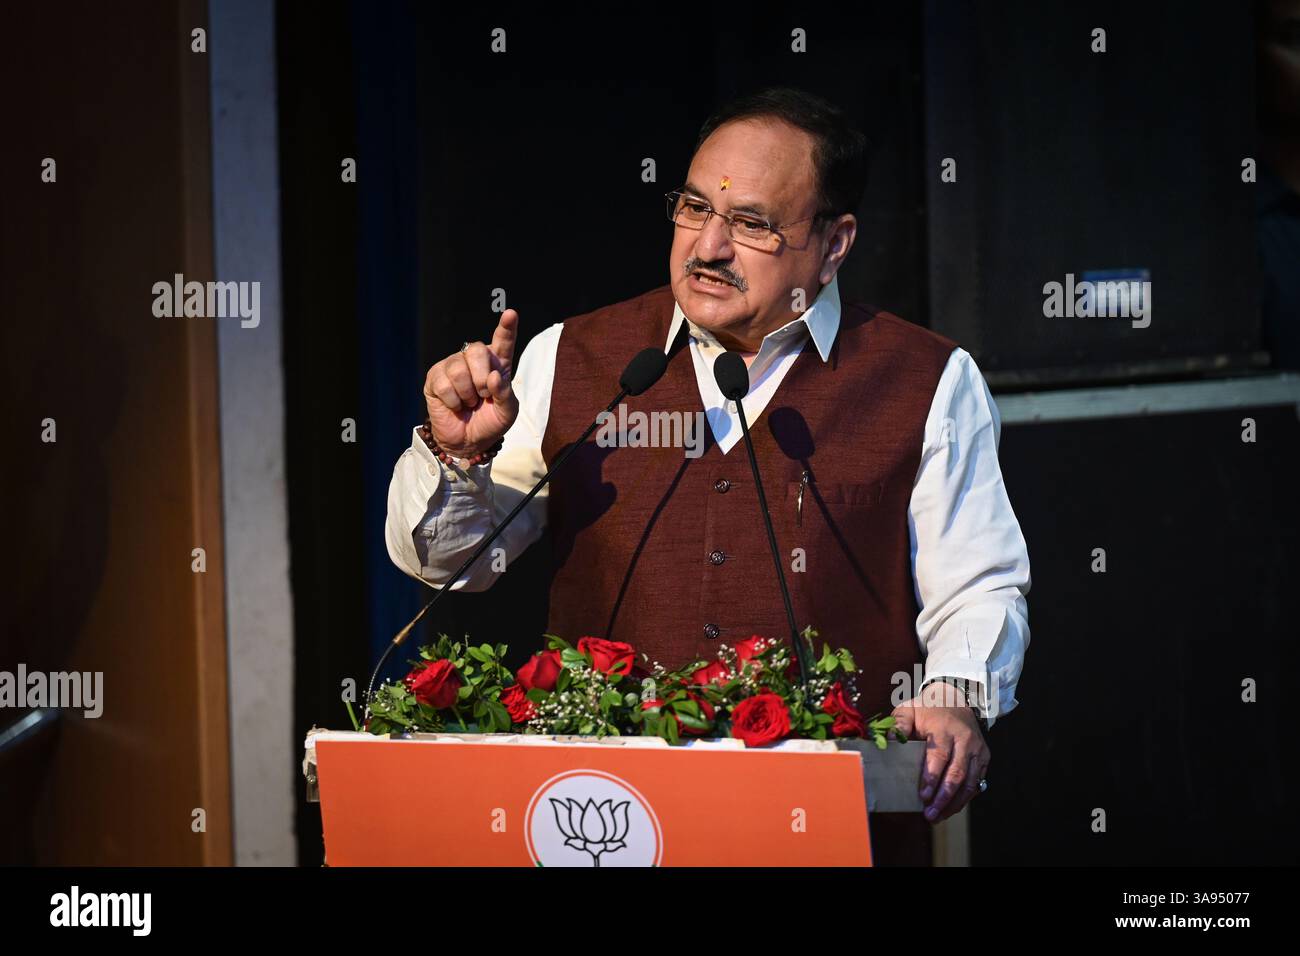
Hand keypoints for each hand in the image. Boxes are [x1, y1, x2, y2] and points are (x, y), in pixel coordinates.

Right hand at [422, 309, 519, 456]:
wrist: (468, 441)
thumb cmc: (490, 422)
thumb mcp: (507, 412)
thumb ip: (506, 394)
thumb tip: (493, 376)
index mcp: (497, 363)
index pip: (503, 341)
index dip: (506, 328)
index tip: (510, 314)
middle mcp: (474, 359)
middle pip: (477, 351)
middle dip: (482, 378)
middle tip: (483, 395)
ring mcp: (452, 366)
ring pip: (459, 370)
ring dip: (467, 394)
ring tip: (468, 402)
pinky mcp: (435, 378)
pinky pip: (444, 385)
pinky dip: (453, 401)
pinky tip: (455, 405)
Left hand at [890, 680, 989, 822]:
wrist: (956, 699)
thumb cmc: (928, 708)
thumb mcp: (909, 709)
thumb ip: (898, 724)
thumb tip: (888, 741)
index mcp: (944, 728)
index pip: (939, 756)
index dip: (932, 777)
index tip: (923, 796)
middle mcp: (965, 740)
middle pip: (957, 774)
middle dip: (943, 797)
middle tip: (930, 814)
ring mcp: (977, 750)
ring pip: (969, 782)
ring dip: (954, 803)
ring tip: (938, 816)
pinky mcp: (983, 758)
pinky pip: (976, 783)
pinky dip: (964, 798)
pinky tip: (950, 809)